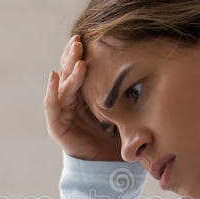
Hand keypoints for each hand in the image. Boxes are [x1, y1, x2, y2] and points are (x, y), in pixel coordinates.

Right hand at [44, 35, 123, 161]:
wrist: (105, 162)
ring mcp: (61, 111)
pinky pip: (52, 105)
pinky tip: (54, 76)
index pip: (80, 68)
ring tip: (76, 58)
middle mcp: (71, 99)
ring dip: (67, 70)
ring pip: (63, 85)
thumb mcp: (122, 107)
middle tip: (79, 41)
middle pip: (69, 72)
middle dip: (72, 56)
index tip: (88, 36)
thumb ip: (125, 92)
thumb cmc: (115, 133)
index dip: (81, 53)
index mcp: (85, 92)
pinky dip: (52, 90)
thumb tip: (147, 66)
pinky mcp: (56, 125)